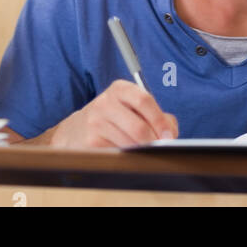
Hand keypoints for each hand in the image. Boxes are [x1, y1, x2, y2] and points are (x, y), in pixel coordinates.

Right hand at [51, 80, 178, 148]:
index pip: (144, 100)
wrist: (75, 131)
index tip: (169, 136)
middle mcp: (106, 102)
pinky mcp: (91, 142)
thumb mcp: (131, 108)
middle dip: (154, 141)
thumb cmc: (113, 118)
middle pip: (138, 126)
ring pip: (129, 143)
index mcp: (120, 89)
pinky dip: (129, 157)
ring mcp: (96, 122)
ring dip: (142, 152)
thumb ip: (156, 115)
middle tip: (160, 149)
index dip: (159, 120)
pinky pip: (118, 153)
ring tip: (146, 153)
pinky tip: (129, 155)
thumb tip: (170, 132)